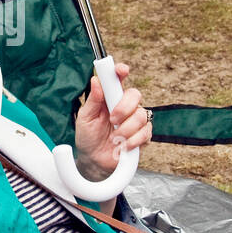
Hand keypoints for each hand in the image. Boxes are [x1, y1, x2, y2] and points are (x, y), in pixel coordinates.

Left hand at [74, 63, 150, 181]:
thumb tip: (96, 80)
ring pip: (141, 115)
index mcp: (110, 98)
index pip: (118, 79)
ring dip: (126, 129)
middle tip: (112, 119)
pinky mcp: (143, 135)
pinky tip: (123, 146)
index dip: (121, 71)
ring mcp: (135, 120)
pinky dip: (133, 140)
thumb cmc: (88, 137)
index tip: (121, 70)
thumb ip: (92, 100)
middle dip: (124, 107)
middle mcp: (125, 106)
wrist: (94, 161)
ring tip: (115, 138)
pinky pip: (146, 132)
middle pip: (135, 95)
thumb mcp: (85, 118)